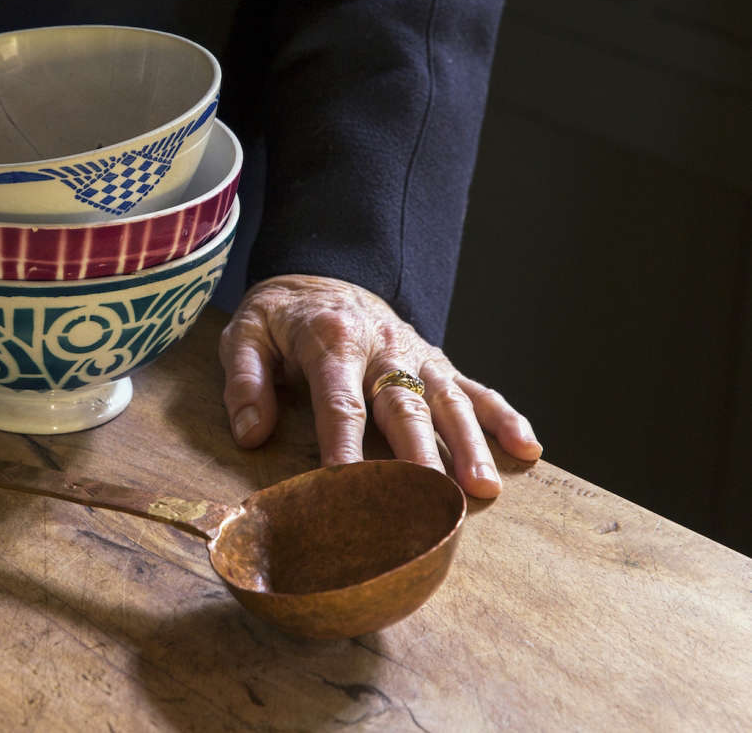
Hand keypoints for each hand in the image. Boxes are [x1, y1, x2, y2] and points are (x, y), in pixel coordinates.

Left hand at [218, 274, 539, 498]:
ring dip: (468, 444)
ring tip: (483, 488)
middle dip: (419, 454)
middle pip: (404, 406)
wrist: (321, 272)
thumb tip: (252, 435)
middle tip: (430, 499)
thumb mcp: (245, 334)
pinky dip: (504, 416)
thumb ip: (245, 380)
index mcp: (332, 341)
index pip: (340, 404)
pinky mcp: (436, 363)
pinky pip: (475, 388)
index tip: (348, 489)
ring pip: (448, 401)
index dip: (345, 448)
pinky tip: (526, 448)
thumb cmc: (281, 317)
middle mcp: (383, 348)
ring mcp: (416, 355)